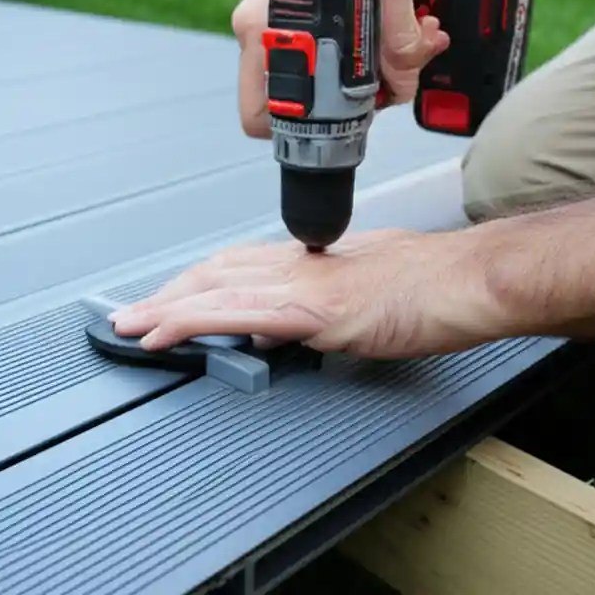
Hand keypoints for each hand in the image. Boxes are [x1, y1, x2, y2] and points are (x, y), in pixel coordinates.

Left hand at [108, 229, 506, 358]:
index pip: (236, 266)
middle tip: (129, 313)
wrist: (468, 281)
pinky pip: (233, 313)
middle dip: (167, 293)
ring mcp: (301, 285)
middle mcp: (298, 265)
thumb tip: (300, 322)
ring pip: (212, 289)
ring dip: (162, 307)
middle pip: (213, 272)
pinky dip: (188, 321)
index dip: (195, 282)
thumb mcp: (371, 291)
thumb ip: (330, 304)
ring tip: (126, 324)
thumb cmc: (436, 285)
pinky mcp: (311, 310)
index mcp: (311, 261)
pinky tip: (162, 333)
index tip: (167, 297)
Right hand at [230, 0, 450, 138]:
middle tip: (367, 98)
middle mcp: (254, 33)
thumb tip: (400, 81)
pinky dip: (333, 72)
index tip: (338, 121)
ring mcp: (261, 34)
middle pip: (275, 112)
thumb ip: (401, 33)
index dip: (296, 129)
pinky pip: (299, 71)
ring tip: (380, 71)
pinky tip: (366, 55)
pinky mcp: (276, 34)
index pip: (258, 111)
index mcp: (266, 25)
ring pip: (292, 94)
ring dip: (336, 93)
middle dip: (324, 114)